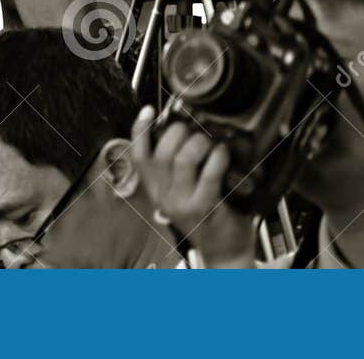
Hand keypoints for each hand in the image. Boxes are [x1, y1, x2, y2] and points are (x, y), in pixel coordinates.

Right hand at [129, 105, 255, 267]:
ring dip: (200, 143)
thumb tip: (185, 128)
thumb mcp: (184, 190)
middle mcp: (165, 196)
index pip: (139, 155)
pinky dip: (218, 158)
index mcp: (157, 188)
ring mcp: (183, 203)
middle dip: (180, 132)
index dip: (140, 130)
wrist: (224, 251)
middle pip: (161, 152)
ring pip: (182, 159)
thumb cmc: (209, 215)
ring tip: (212, 145)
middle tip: (196, 133)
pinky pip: (209, 174)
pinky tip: (224, 154)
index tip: (148, 111)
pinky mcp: (204, 208)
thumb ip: (178, 165)